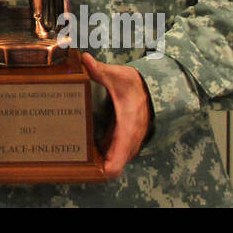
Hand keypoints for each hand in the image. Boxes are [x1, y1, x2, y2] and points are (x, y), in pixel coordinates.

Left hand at [81, 52, 151, 177]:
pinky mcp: (127, 138)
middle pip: (117, 163)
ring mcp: (131, 139)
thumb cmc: (133, 83)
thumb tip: (85, 59)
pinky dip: (107, 157)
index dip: (110, 168)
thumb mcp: (117, 76)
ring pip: (118, 159)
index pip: (122, 155)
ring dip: (104, 164)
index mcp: (129, 126)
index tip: (98, 173)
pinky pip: (117, 153)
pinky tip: (91, 155)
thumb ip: (100, 70)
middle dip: (101, 169)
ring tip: (82, 165)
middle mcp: (131, 137)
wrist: (151, 86)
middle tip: (80, 170)